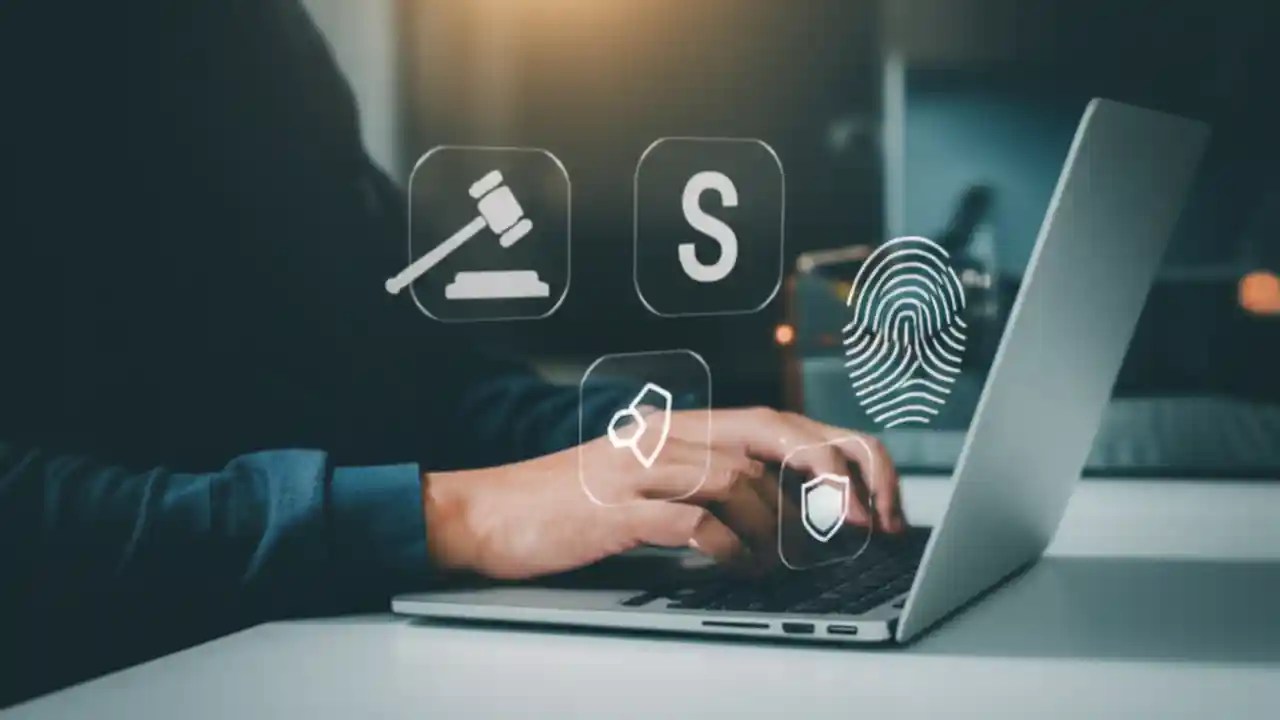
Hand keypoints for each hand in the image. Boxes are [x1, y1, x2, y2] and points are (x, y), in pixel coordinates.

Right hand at [422, 408, 901, 580]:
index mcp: (680, 425)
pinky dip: (725, 547)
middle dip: (828, 478)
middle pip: (770, 434)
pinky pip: (690, 521)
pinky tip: (731, 565)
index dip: (835, 452)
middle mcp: (666, 435)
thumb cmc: (572, 503)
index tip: (872, 497)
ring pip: (737, 479)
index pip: (778, 421)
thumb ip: (710, 481)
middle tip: (857, 525)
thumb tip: (790, 510)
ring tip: (776, 562)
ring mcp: (639, 467)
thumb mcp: (648, 479)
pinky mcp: (614, 508)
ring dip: (773, 528)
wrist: (488, 514)